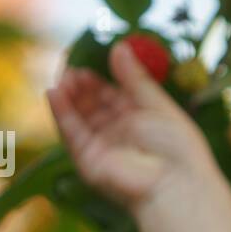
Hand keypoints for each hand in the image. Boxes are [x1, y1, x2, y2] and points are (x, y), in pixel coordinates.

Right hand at [45, 40, 217, 210]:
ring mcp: (102, 147)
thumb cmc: (176, 145)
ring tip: (66, 76)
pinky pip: (71, 134)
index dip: (100, 76)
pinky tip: (54, 92)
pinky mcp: (88, 161)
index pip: (113, 94)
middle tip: (74, 67)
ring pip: (79, 117)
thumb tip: (119, 46)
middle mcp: (119, 133)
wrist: (174, 185)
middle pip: (92, 104)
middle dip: (82, 85)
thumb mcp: (157, 105)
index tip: (88, 58)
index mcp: (139, 119)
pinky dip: (61, 113)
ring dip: (69, 96)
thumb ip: (135, 78)